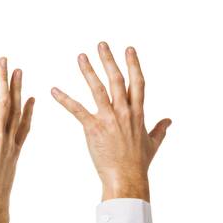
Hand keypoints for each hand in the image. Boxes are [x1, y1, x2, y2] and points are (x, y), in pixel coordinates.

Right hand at [0, 59, 33, 222]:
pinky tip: (31, 98)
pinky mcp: (17, 149)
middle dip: (3, 78)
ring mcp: (9, 141)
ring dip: (17, 89)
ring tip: (19, 71)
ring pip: (16, 110)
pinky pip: (25, 126)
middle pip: (2, 100)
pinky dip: (28, 111)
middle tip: (4, 59)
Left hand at [51, 42, 169, 201]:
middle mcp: (124, 112)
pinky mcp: (93, 128)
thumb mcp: (153, 144)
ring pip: (98, 89)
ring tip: (80, 57)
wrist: (126, 178)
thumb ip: (160, 129)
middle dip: (108, 60)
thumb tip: (169, 121)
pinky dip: (64, 99)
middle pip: (117, 80)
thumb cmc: (138, 164)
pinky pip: (77, 110)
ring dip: (88, 71)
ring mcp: (109, 119)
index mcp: (138, 113)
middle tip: (101, 44)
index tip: (128, 49)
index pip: (137, 82)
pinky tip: (54, 90)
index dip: (133, 64)